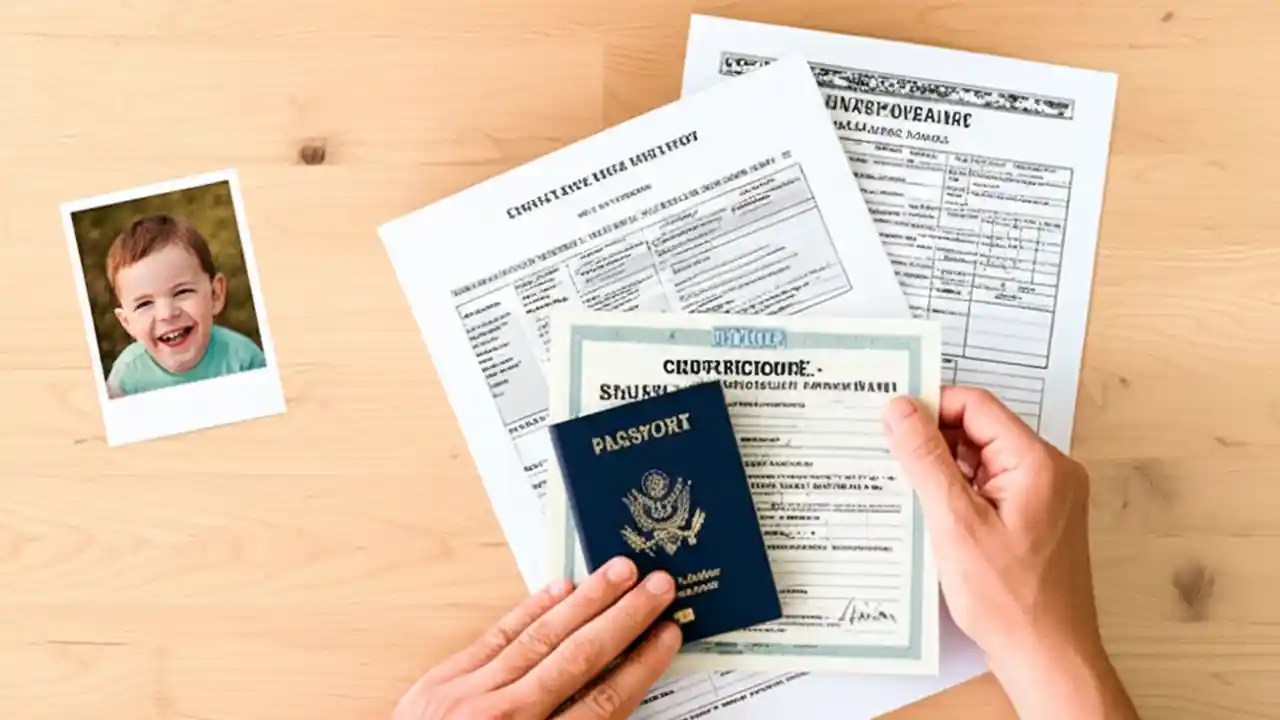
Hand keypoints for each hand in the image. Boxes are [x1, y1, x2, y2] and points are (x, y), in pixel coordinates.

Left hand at [393, 557, 680, 719]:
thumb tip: (613, 699)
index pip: (602, 702)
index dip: (640, 665)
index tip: (667, 636)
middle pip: (578, 659)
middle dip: (624, 619)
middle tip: (657, 586)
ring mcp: (468, 698)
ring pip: (540, 638)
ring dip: (585, 602)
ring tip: (618, 573)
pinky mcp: (440, 683)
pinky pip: (495, 637)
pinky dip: (529, 611)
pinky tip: (559, 590)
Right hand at [883, 387, 1137, 719]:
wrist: (1049, 658)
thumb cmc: (1012, 602)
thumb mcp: (955, 523)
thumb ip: (926, 460)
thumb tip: (901, 410)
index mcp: (1036, 463)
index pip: (975, 406)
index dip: (930, 405)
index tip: (889, 416)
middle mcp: (1048, 472)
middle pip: (979, 430)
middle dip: (931, 438)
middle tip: (886, 451)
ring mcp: (1044, 497)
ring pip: (981, 460)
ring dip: (942, 469)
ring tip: (903, 487)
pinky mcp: (1034, 519)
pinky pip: (989, 488)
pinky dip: (958, 494)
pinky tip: (928, 513)